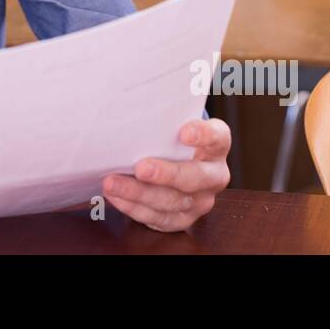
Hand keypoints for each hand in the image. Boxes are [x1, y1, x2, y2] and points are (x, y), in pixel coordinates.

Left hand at [101, 118, 231, 232]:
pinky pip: (159, 218)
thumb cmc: (167, 138)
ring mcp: (200, 200)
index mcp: (216, 146)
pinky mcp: (183, 219)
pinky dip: (134, 208)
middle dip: (167, 174)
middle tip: (140, 168)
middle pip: (196, 177)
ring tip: (112, 183)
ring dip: (139, 193)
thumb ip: (161, 119)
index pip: (217, 137)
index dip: (204, 135)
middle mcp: (214, 175)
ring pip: (173, 201)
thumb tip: (126, 109)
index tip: (184, 133)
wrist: (172, 164)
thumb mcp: (170, 125)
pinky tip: (115, 197)